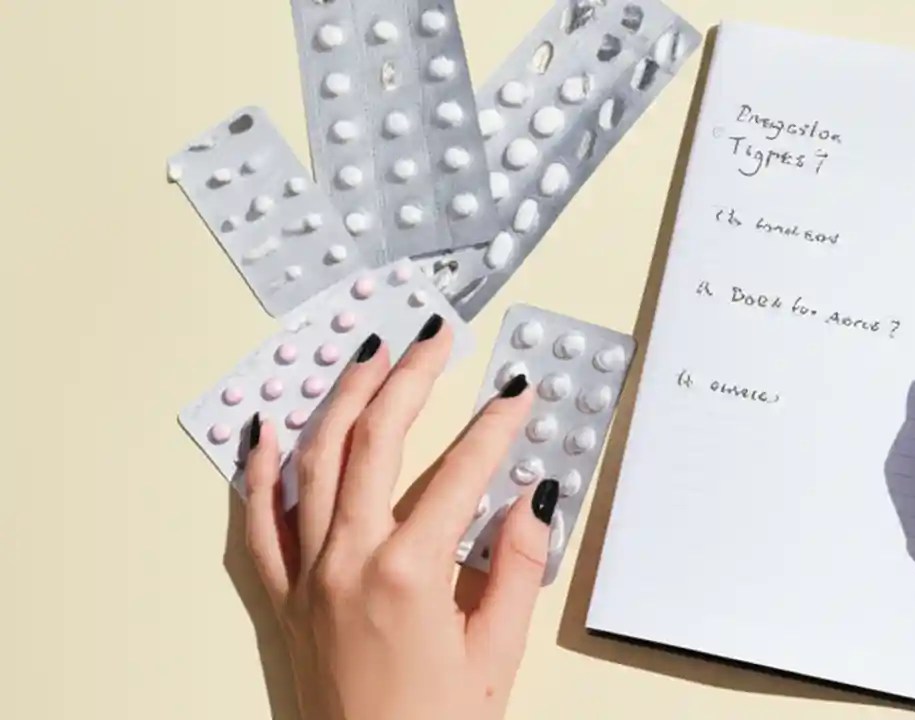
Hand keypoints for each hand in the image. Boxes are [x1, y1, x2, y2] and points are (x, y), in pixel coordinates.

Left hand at [242, 316, 555, 719]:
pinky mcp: (279, 599)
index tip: (514, 394)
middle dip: (411, 378)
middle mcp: (348, 562)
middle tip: (435, 337)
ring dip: (342, 398)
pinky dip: (256, 469)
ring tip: (367, 353)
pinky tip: (266, 427)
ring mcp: (304, 576)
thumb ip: (514, 569)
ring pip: (314, 461)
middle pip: (376, 440)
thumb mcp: (495, 656)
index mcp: (409, 574)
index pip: (461, 472)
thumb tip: (530, 502)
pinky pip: (254, 520)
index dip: (494, 425)